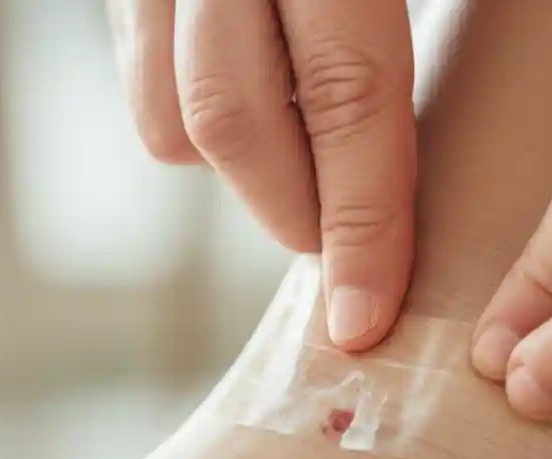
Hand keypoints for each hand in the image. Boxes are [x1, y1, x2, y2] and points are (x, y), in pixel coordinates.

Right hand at [107, 0, 416, 350]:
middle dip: (290, 214)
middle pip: (230, 122)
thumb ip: (395, 49)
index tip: (363, 317)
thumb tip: (408, 191)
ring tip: (302, 158)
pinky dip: (198, 130)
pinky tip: (259, 106)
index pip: (346, 94)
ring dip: (241, 174)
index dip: (361, 220)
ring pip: (167, 124)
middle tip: (333, 249)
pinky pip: (143, 90)